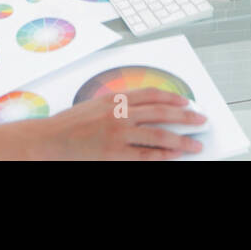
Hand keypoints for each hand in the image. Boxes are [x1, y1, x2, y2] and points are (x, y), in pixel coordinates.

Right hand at [27, 89, 206, 159]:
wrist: (49, 140)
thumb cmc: (67, 125)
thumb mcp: (92, 106)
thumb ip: (114, 107)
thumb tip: (136, 111)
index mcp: (114, 99)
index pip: (150, 95)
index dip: (171, 98)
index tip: (186, 102)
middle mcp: (119, 113)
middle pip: (160, 113)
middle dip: (184, 116)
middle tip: (201, 119)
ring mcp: (118, 133)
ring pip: (158, 135)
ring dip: (181, 140)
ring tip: (196, 145)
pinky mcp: (115, 153)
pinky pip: (145, 155)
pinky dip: (162, 155)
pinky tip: (174, 156)